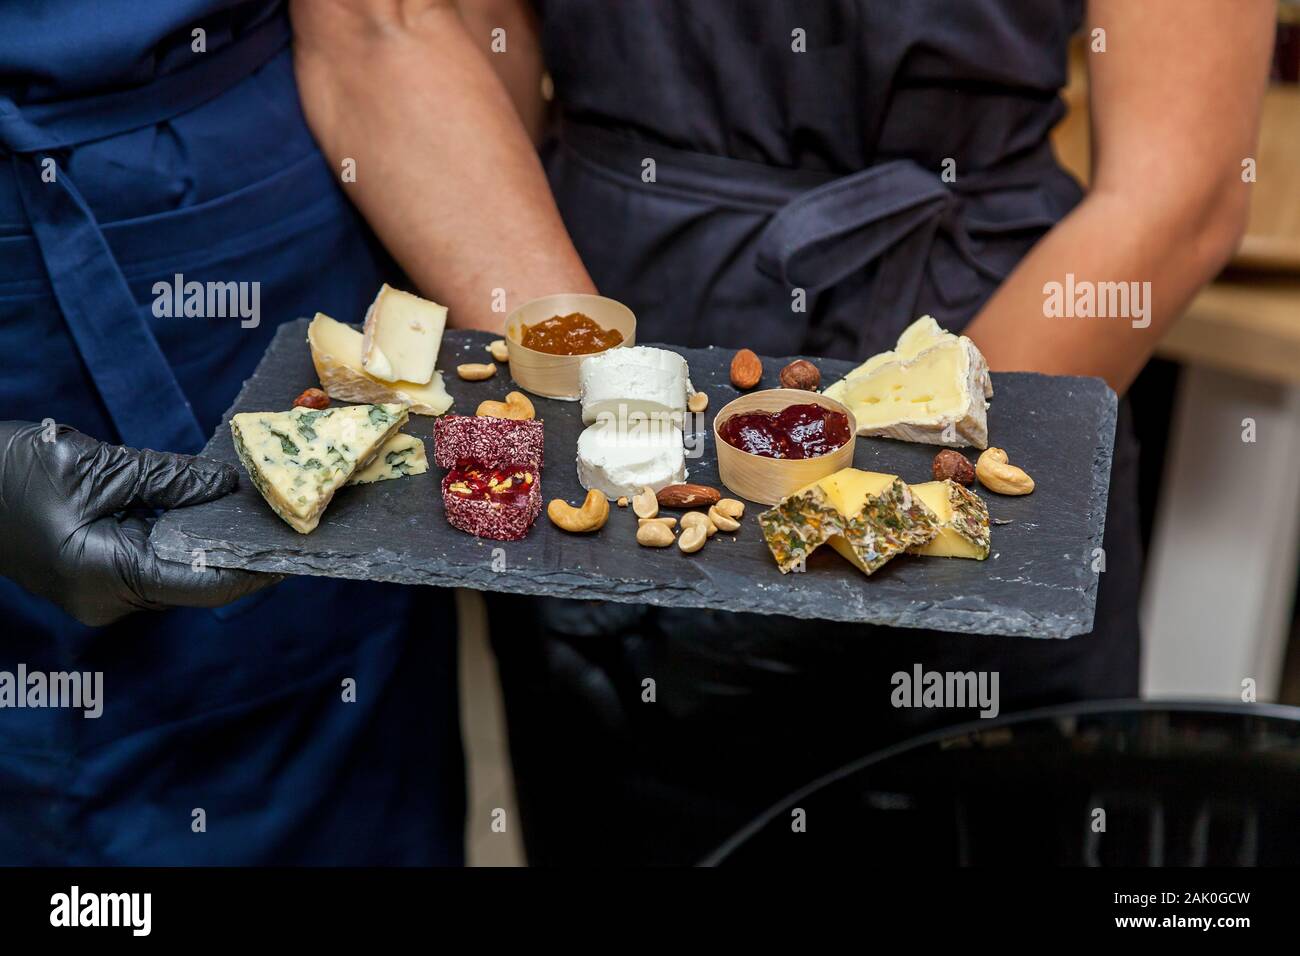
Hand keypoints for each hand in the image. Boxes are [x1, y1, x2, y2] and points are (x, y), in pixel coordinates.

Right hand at [0, 421, 279, 626]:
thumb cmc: (8, 469)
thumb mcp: (96, 465)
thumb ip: (169, 479)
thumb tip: (229, 487)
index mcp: (104, 577)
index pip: (203, 583)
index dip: (254, 568)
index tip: (295, 549)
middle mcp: (105, 599)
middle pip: (194, 581)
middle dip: (238, 550)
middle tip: (288, 520)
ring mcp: (98, 594)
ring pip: (176, 572)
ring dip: (212, 543)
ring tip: (260, 514)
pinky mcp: (95, 578)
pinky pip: (153, 563)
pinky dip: (183, 540)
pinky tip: (212, 513)